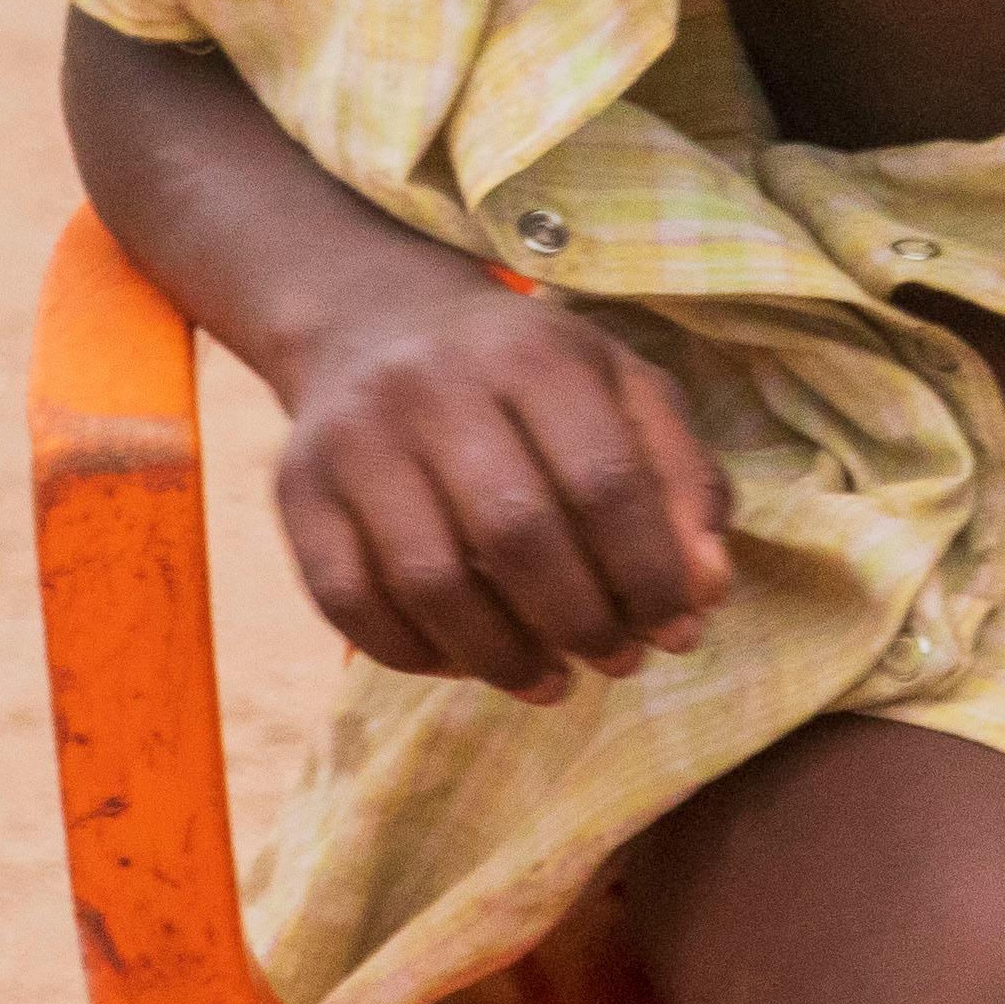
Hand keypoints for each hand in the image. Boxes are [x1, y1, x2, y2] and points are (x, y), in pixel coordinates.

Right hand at [265, 279, 736, 703]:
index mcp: (533, 353)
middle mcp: (434, 384)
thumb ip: (682, 479)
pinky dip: (414, 653)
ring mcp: (354, 437)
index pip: (604, 481)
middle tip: (615, 662)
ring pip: (429, 580)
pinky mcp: (296, 489)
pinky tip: (465, 662)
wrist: (377, 322)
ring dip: (501, 656)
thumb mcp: (621, 389)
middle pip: (516, 534)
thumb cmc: (528, 376)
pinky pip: (349, 601)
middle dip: (580, 622)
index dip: (649, 575)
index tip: (677, 632)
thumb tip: (708, 590)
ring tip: (549, 681)